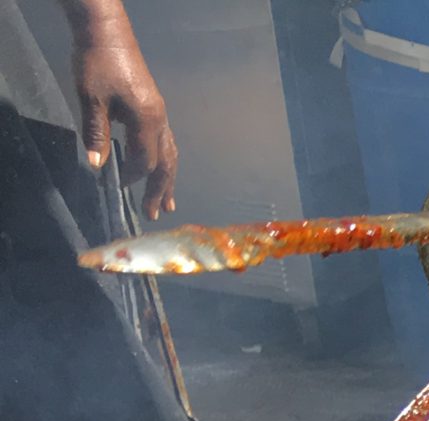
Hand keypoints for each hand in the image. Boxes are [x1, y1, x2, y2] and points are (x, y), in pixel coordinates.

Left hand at [64, 0, 177, 216]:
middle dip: (161, 189)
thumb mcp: (90, 98)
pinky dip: (164, 160)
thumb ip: (96, 133)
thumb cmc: (96, 62)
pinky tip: (158, 166)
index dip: (133, 177)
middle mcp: (159, 119)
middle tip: (156, 213)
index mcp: (146, 119)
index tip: (118, 188)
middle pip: (166, 163)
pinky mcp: (153, 106)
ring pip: (170, 153)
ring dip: (168, 179)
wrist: (106, 31)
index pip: (145, 160)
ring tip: (168, 201)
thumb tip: (97, 165)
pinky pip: (165, 141)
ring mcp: (159, 112)